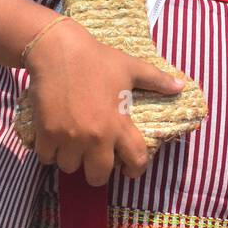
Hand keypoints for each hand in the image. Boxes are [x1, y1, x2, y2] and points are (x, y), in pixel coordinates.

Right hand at [25, 17, 184, 186]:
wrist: (57, 50)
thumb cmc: (97, 59)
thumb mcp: (130, 67)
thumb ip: (157, 80)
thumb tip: (181, 86)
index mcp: (118, 124)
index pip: (135, 160)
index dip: (136, 170)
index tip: (130, 170)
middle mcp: (95, 137)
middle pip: (97, 177)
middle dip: (97, 172)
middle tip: (95, 158)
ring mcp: (69, 137)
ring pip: (69, 167)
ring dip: (71, 159)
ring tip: (73, 144)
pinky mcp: (46, 133)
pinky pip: (46, 158)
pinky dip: (49, 152)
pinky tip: (54, 138)